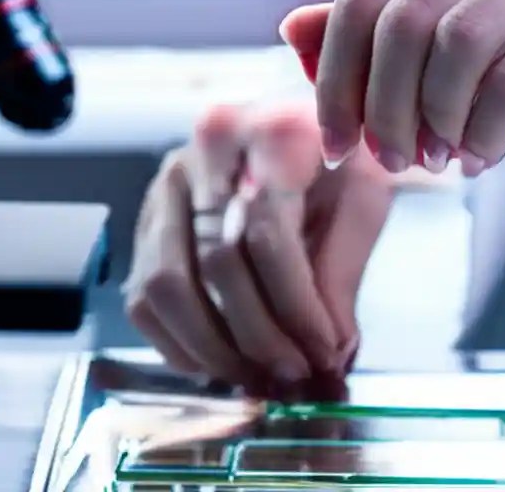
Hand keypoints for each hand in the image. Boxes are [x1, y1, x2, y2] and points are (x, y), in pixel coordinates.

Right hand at [123, 101, 391, 394]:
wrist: (294, 128)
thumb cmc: (332, 161)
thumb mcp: (362, 198)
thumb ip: (343, 270)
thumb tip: (328, 349)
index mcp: (268, 132)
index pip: (265, 232)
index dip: (295, 306)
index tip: (324, 352)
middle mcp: (204, 152)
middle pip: (216, 262)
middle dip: (259, 335)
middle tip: (296, 376)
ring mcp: (165, 186)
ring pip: (167, 284)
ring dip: (214, 348)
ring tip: (259, 377)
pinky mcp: (145, 222)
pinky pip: (142, 298)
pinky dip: (178, 345)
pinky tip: (221, 362)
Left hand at [282, 0, 504, 174]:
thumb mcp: (466, 18)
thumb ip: (382, 25)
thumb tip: (292, 34)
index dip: (336, 79)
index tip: (335, 143)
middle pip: (401, 22)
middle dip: (380, 109)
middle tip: (388, 163)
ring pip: (455, 48)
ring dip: (434, 122)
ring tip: (441, 160)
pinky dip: (485, 130)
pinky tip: (481, 154)